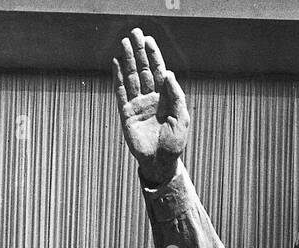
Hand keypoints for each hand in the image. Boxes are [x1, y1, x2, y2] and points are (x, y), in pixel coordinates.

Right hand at [113, 28, 188, 185]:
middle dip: (139, 51)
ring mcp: (138, 105)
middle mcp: (151, 98)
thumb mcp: (182, 119)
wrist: (160, 164)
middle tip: (135, 32)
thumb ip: (176, 96)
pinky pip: (121, 92)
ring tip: (124, 42)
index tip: (149, 40)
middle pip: (143, 70)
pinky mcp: (127, 114)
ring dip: (128, 59)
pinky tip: (116, 63)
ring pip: (132, 77)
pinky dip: (118, 77)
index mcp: (165, 98)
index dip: (153, 56)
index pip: (158, 72)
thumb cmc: (174, 144)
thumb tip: (168, 73)